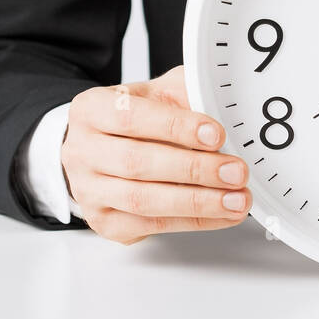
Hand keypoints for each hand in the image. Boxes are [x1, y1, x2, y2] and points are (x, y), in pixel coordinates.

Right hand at [60, 65, 251, 244]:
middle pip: (138, 164)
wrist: (103, 146)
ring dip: (198, 202)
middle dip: (194, 169)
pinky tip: (221, 214)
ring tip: (236, 199)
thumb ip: (185, 94)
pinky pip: (151, 226)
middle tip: (235, 171)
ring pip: (144, 201)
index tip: (216, 135)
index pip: (131, 117)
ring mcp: (89, 191)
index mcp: (92, 109)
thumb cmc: (135, 117)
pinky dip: (193, 221)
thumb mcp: (157, 93)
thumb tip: (224, 107)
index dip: (176, 127)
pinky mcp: (105, 222)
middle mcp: (82, 151)